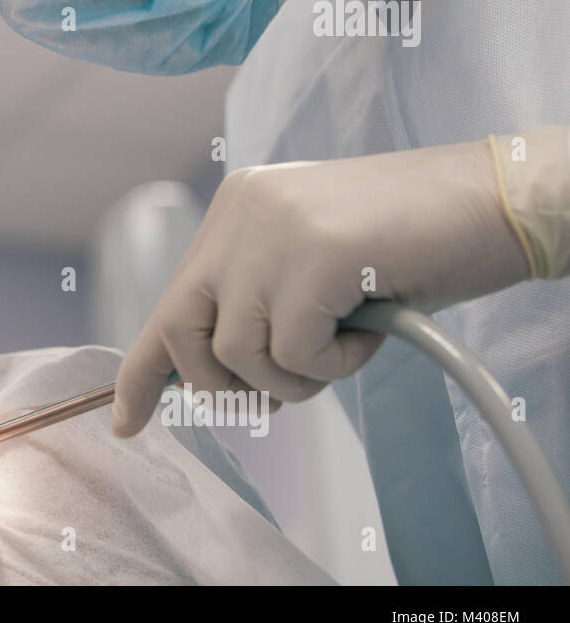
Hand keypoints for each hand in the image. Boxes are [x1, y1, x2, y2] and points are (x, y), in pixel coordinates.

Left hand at [111, 139, 528, 435]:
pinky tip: (370, 329)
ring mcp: (273, 229)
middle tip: (280, 386)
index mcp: (236, 210)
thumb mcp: (315, 272)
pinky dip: (335, 366)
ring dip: (296, 376)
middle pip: (179, 331)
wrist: (497, 201)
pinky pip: (293, 356)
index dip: (142, 372)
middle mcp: (241, 211)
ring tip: (347, 341)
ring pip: (238, 354)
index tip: (126, 421)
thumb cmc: (415, 244)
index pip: (166, 302)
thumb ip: (261, 309)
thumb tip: (218, 382)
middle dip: (220, 384)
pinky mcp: (314, 255)